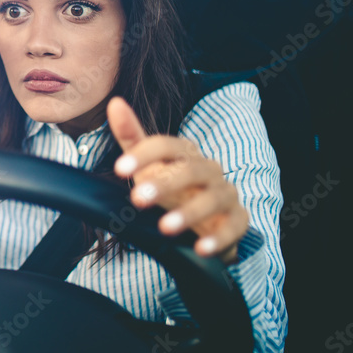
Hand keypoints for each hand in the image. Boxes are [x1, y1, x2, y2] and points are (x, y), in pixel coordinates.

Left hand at [107, 97, 247, 261]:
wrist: (203, 219)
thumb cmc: (171, 186)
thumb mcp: (149, 163)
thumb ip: (131, 136)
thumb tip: (115, 103)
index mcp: (185, 152)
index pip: (166, 145)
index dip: (143, 154)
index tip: (118, 169)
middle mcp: (209, 169)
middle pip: (190, 170)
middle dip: (164, 184)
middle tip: (136, 198)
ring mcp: (226, 194)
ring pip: (213, 199)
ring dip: (189, 213)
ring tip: (165, 227)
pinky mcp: (237, 220)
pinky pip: (233, 227)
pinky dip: (218, 238)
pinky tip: (200, 248)